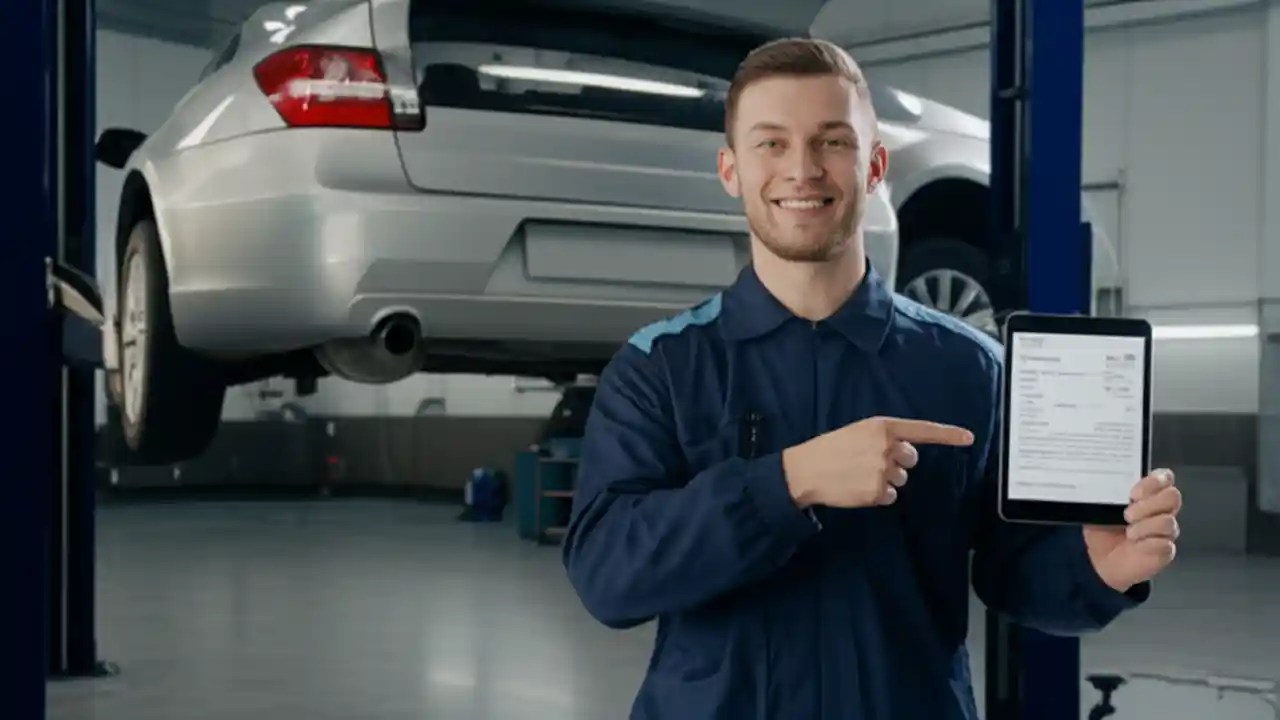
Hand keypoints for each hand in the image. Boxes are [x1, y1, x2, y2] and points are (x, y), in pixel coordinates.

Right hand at [782, 416, 973, 508]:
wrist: (804, 470)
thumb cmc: (830, 449)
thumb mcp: (857, 432)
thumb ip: (883, 438)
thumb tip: (907, 452)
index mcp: (881, 427)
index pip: (922, 430)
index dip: (948, 434)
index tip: (969, 438)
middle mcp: (886, 446)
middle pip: (911, 459)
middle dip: (897, 462)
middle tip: (869, 462)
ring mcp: (882, 470)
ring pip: (901, 480)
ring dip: (885, 480)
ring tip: (858, 475)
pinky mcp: (877, 491)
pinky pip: (890, 496)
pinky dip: (877, 495)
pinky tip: (857, 488)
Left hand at [1084, 468, 1181, 592]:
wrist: (1101, 558)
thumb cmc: (1103, 528)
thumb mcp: (1100, 506)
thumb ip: (1109, 493)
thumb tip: (1107, 483)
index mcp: (1148, 493)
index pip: (1165, 477)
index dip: (1155, 481)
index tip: (1133, 493)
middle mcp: (1162, 509)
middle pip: (1173, 496)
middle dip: (1149, 504)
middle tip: (1128, 514)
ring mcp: (1166, 530)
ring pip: (1168, 521)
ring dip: (1145, 526)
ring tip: (1129, 532)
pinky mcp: (1166, 549)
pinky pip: (1165, 543)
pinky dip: (1147, 543)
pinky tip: (1136, 544)